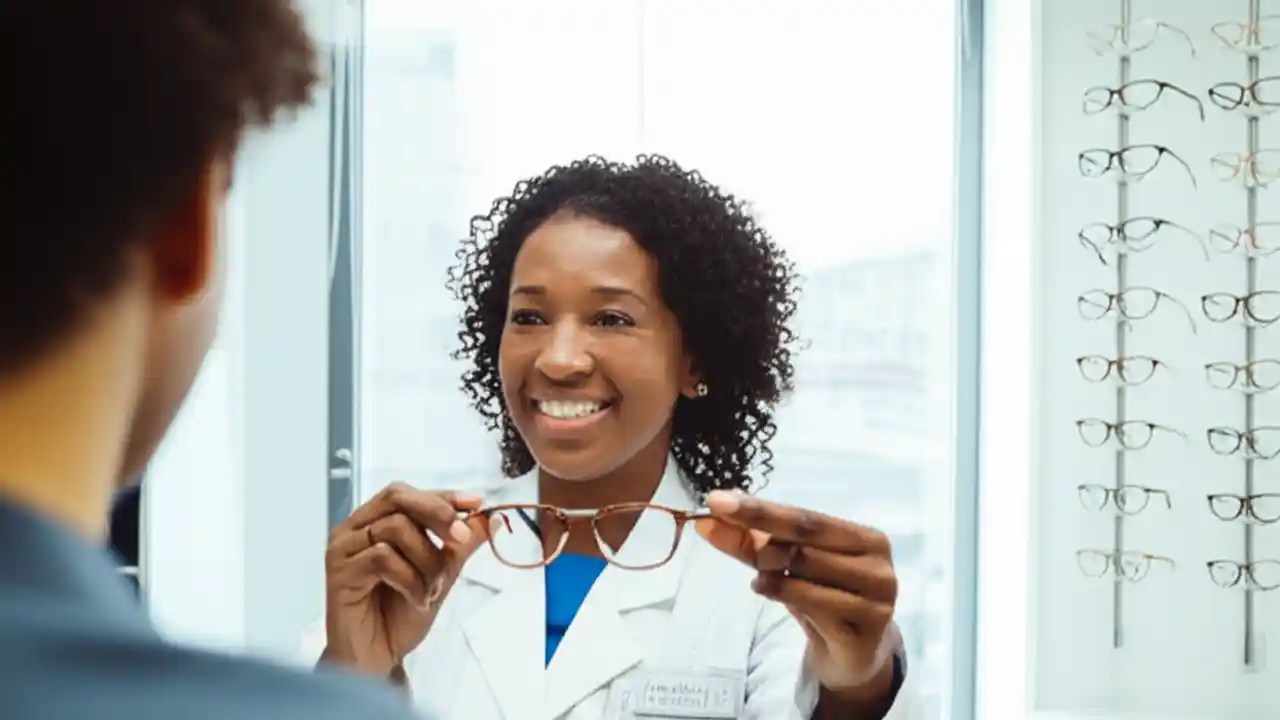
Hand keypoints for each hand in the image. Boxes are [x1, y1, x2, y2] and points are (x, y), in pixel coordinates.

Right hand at [322, 483, 487, 677]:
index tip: (476, 503)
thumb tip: (490, 518)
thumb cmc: (399, 617)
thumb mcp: (440, 575)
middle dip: (438, 514)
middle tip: (461, 539)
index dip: (444, 496)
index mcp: (375, 522)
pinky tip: (416, 599)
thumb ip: (460, 546)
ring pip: (395, 528)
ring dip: (427, 560)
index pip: (409, 494)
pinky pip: (382, 558)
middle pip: (398, 497)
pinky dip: (410, 579)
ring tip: (432, 590)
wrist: (376, 659)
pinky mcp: (338, 572)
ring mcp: (343, 548)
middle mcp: (355, 528)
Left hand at [696, 491, 898, 698]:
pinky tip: (767, 590)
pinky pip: (811, 604)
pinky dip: (779, 593)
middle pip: (806, 541)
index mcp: (866, 538)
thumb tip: (709, 520)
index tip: (718, 501)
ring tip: (761, 579)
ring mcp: (875, 600)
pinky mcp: (864, 631)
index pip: (807, 517)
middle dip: (761, 536)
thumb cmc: (822, 599)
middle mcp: (878, 565)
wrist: (853, 656)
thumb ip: (751, 542)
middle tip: (729, 535)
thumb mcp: (787, 566)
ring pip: (804, 572)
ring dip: (769, 571)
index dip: (761, 509)